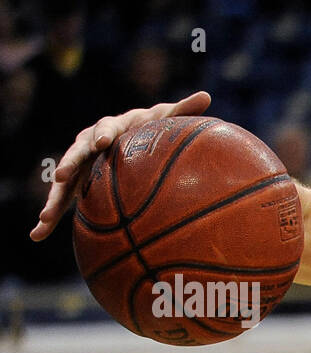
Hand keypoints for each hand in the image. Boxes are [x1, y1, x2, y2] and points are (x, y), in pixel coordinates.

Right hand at [30, 90, 211, 241]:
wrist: (131, 138)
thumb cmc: (150, 127)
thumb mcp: (165, 118)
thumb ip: (182, 110)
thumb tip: (206, 95)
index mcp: (109, 128)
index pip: (104, 129)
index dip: (102, 135)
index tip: (101, 143)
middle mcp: (87, 145)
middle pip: (75, 155)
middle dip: (68, 165)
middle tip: (63, 177)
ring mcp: (80, 166)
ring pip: (63, 183)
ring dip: (53, 200)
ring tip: (44, 220)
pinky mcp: (77, 184)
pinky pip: (62, 201)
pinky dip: (51, 216)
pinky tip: (38, 234)